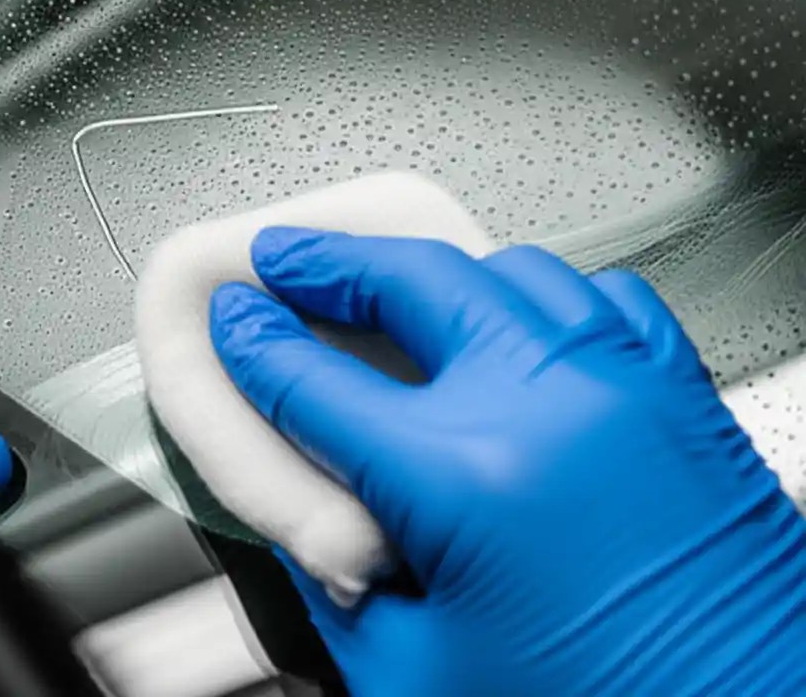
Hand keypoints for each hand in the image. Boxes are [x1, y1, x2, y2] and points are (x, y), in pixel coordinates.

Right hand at [210, 227, 805, 694]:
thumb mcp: (418, 673)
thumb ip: (344, 586)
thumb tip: (310, 526)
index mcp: (460, 479)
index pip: (314, 381)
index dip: (255, 343)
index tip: (233, 320)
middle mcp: (545, 404)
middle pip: (405, 281)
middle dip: (326, 261)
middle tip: (286, 255)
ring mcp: (621, 383)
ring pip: (504, 268)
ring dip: (430, 270)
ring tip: (392, 280)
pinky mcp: (677, 391)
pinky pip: (595, 298)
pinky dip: (537, 293)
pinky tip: (515, 313)